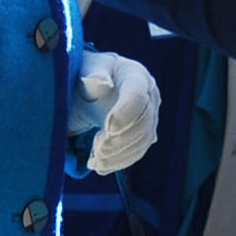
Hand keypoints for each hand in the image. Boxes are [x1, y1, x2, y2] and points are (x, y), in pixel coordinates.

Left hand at [78, 53, 162, 175]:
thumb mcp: (85, 69)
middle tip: (97, 151)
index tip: (106, 128)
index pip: (138, 96)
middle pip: (143, 123)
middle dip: (120, 140)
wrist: (91, 90)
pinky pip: (137, 152)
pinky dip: (119, 162)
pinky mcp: (144, 135)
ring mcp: (149, 117)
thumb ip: (92, 73)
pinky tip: (101, 166)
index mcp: (136, 76)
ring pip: (142, 142)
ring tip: (95, 162)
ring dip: (119, 155)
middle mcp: (149, 96)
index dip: (125, 114)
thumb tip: (99, 80)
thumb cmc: (87, 74)